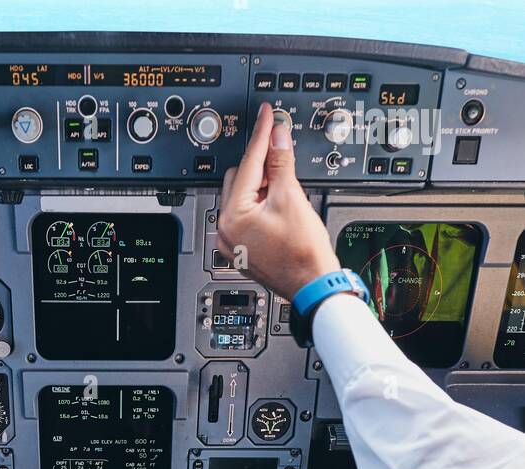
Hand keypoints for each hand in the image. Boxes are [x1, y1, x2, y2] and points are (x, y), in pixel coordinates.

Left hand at [217, 103, 340, 301]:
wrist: (313, 284)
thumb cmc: (303, 252)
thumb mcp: (292, 197)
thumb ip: (281, 162)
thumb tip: (277, 135)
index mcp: (233, 217)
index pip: (247, 163)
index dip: (261, 135)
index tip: (267, 115)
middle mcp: (225, 230)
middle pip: (239, 178)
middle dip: (261, 166)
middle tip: (283, 162)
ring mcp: (232, 242)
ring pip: (242, 196)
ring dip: (261, 186)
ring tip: (285, 193)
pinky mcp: (242, 248)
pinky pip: (246, 215)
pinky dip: (260, 204)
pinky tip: (279, 206)